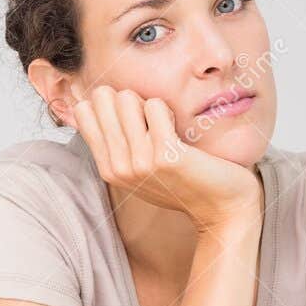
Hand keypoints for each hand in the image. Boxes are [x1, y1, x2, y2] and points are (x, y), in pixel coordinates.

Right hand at [71, 85, 260, 232]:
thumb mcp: (141, 170)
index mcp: (108, 169)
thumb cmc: (185, 182)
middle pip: (102, 99)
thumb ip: (118, 145)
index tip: (131, 119)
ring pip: (126, 98)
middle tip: (150, 120)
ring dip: (148, 103)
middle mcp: (118, 167)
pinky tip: (177, 129)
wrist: (222, 206)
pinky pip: (155, 106)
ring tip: (164, 125)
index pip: (83, 110)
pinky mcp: (164, 155)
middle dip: (127, 98)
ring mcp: (139, 162)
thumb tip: (97, 102)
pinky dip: (167, 110)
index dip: (108, 104)